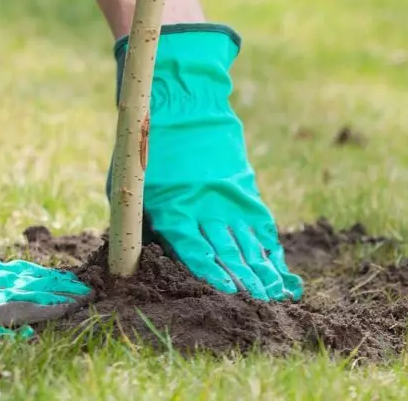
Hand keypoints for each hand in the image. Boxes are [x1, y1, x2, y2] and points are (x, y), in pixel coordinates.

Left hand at [109, 24, 303, 300]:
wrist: (179, 96)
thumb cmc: (146, 143)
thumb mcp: (128, 180)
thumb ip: (134, 219)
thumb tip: (130, 259)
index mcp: (173, 204)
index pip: (194, 249)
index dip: (211, 274)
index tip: (224, 296)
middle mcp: (203, 203)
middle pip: (227, 250)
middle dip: (244, 282)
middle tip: (259, 309)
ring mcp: (226, 194)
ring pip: (248, 240)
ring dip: (263, 271)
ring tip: (277, 297)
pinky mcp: (242, 183)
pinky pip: (259, 220)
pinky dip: (270, 245)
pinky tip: (279, 266)